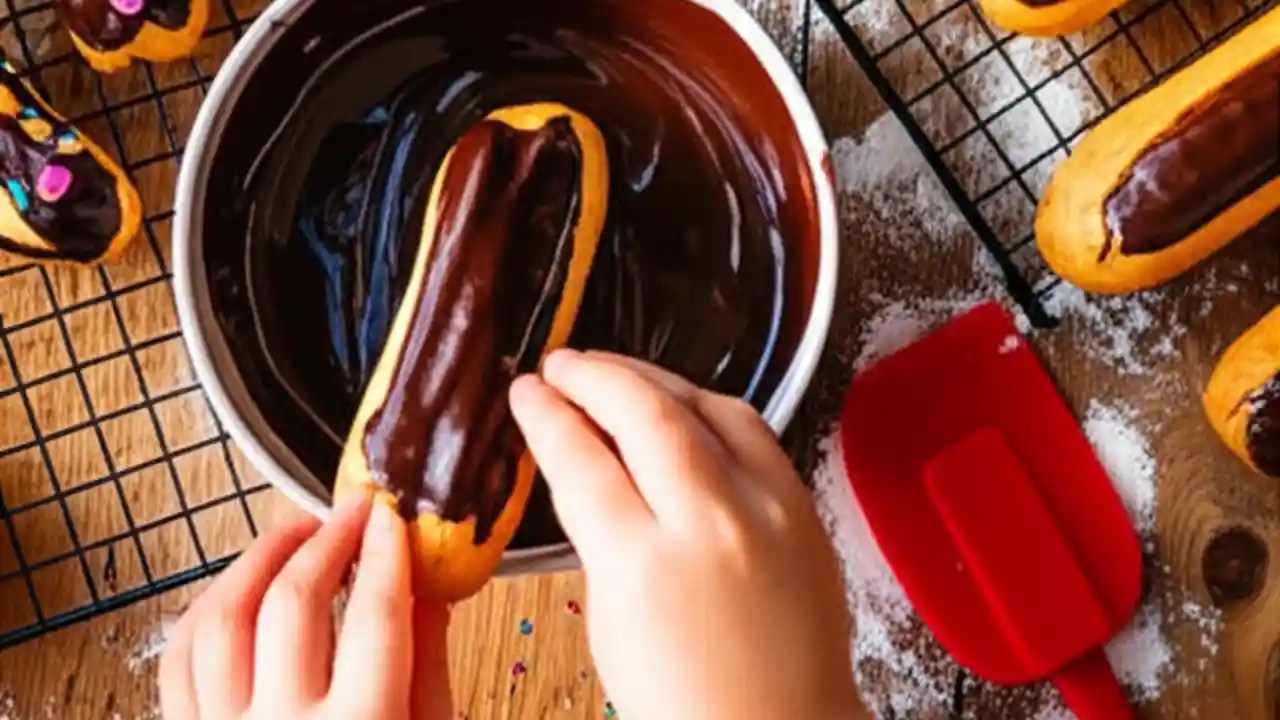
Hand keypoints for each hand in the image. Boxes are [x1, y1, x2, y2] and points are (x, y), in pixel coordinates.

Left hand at [159, 493, 452, 719]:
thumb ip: (427, 661)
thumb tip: (425, 581)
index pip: (375, 616)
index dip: (386, 552)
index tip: (393, 517)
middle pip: (292, 606)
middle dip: (325, 541)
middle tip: (350, 513)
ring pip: (219, 622)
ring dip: (256, 560)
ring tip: (293, 534)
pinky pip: (179, 660)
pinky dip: (208, 609)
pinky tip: (239, 588)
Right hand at [509, 350, 859, 719]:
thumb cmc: (684, 701)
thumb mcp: (610, 622)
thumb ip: (600, 535)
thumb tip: (586, 464)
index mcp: (643, 564)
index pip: (581, 460)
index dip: (546, 416)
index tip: (527, 393)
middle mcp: (710, 523)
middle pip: (645, 413)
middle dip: (595, 377)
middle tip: (562, 365)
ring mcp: (768, 509)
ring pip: (707, 405)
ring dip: (653, 379)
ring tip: (615, 374)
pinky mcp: (804, 509)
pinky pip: (754, 430)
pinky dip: (710, 408)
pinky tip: (683, 406)